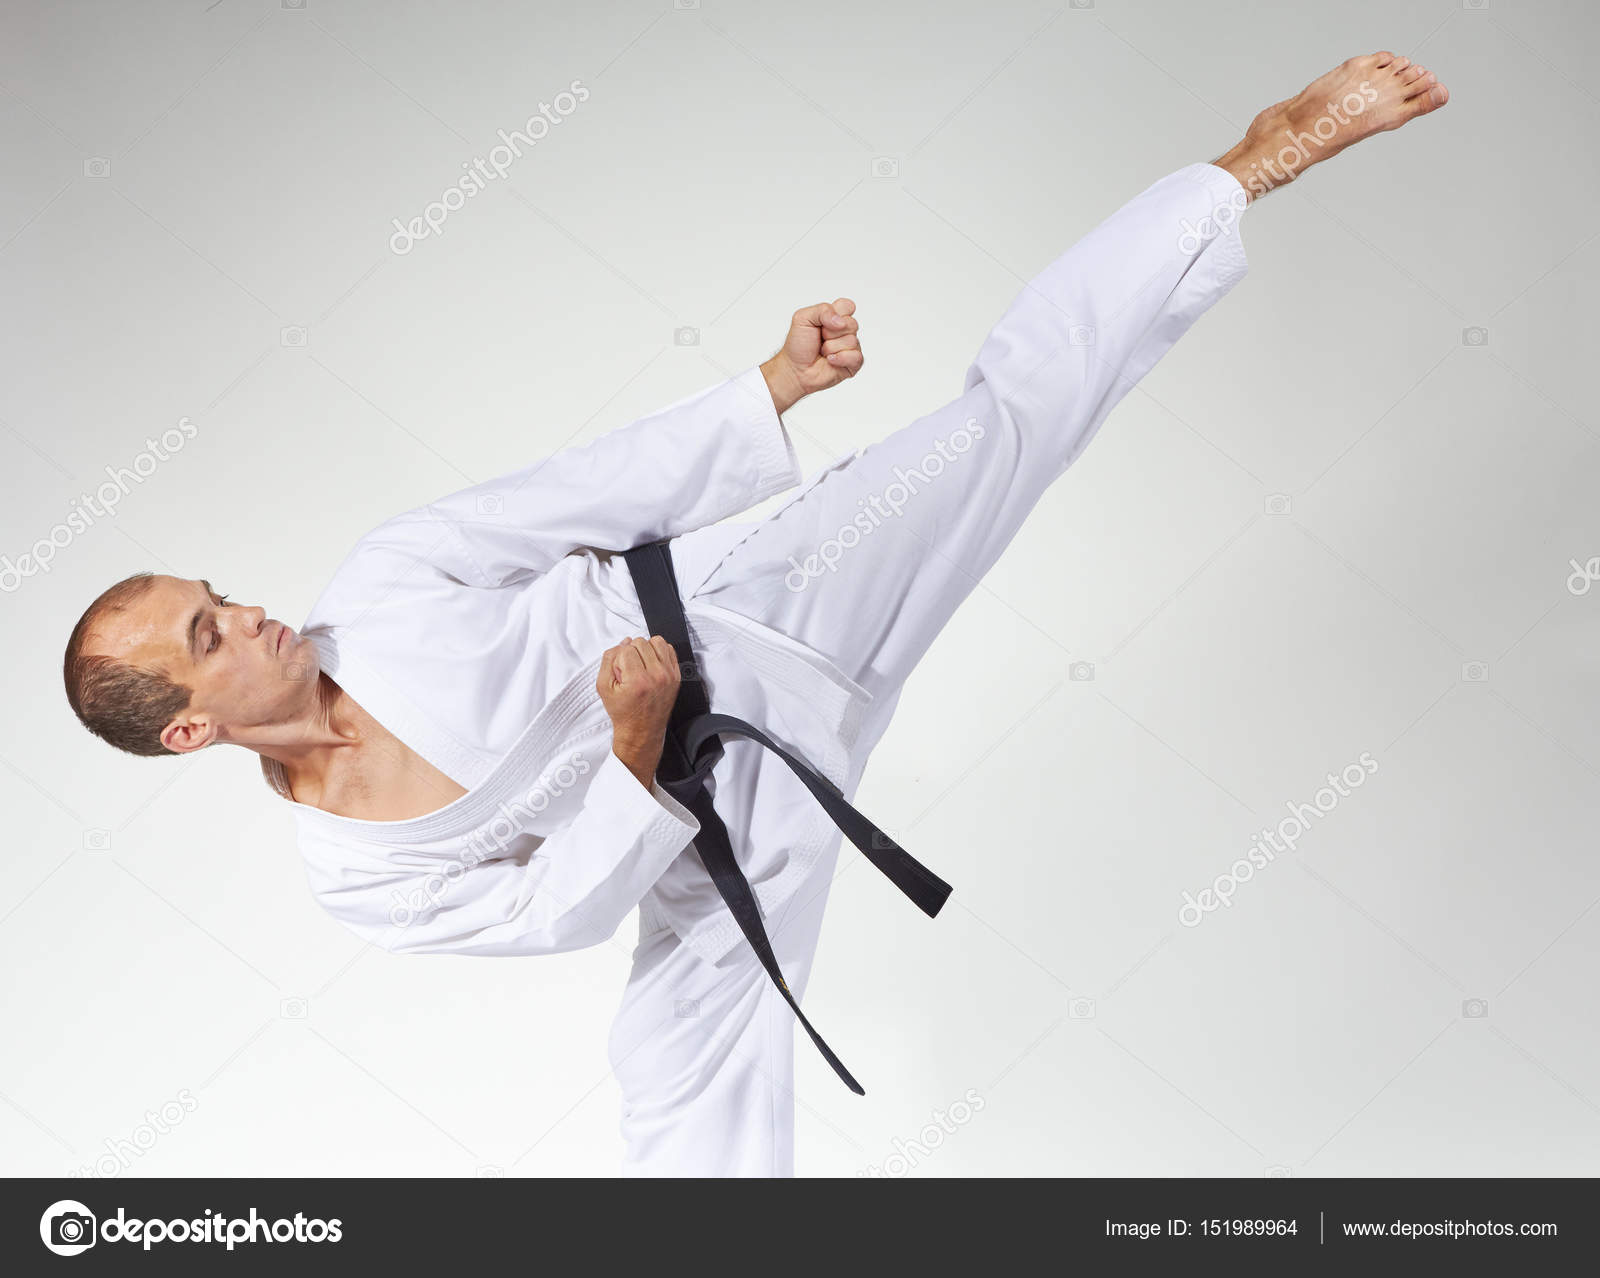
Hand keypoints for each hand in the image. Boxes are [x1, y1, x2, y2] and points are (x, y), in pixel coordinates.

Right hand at [596, 636, 680, 789]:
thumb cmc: (623, 712)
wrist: (641, 731)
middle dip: (631, 653)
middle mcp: (657, 676)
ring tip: (641, 665)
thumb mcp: (603, 687)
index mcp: (638, 680)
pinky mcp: (677, 676)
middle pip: (641, 642)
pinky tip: (651, 665)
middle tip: (629, 671)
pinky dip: (659, 653)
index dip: (619, 659)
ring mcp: (670, 676)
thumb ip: (608, 660)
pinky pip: (669, 650)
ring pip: (657, 641)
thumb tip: (623, 642)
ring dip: (646, 649)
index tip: (620, 673)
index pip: (627, 648)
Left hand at [760, 298, 862, 413]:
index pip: (848, 306)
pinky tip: (830, 360)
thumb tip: (840, 322)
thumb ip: (822, 310)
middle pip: (852, 324)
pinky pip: (856, 357)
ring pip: (852, 341)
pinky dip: (840, 359)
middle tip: (820, 339)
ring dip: (831, 348)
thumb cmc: (798, 345)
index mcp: (835, 316)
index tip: (822, 323)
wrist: (795, 369)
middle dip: (830, 333)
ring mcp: (850, 347)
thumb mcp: (802, 318)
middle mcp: (845, 330)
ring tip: (822, 352)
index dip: (836, 313)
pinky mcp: (853, 363)